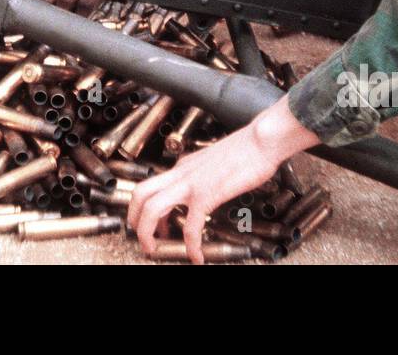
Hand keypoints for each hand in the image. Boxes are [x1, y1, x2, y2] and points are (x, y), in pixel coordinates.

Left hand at [128, 99, 318, 263]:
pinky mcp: (207, 194)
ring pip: (152, 208)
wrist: (262, 140)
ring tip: (154, 250)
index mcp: (183, 166)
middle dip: (135, 220)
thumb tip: (204, 190)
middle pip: (140, 194)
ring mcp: (191, 183)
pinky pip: (191, 227)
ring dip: (148, 233)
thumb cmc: (247, 150)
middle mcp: (181, 173)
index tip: (157, 227)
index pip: (152, 187)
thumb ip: (203, 175)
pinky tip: (197, 257)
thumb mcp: (214, 162)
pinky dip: (191, 246)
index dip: (146, 210)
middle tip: (143, 240)